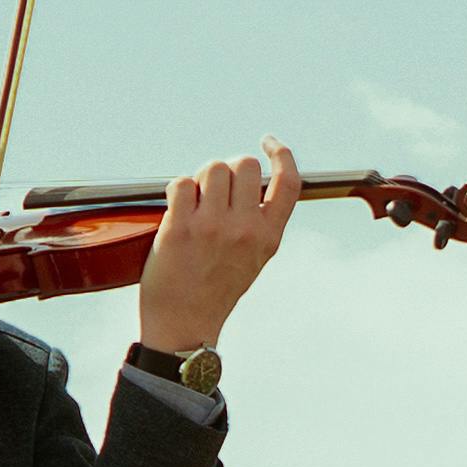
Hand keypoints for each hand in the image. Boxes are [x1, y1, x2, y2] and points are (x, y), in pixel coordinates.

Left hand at [128, 139, 295, 351]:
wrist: (185, 324)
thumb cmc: (216, 289)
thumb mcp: (254, 258)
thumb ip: (258, 221)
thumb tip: (248, 178)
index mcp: (268, 237)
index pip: (289, 183)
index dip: (282, 155)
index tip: (268, 142)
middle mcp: (245, 229)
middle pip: (244, 165)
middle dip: (228, 170)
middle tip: (215, 190)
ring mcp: (212, 227)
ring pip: (213, 168)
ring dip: (202, 178)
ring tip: (195, 202)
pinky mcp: (180, 228)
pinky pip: (183, 183)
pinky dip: (178, 189)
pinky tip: (177, 208)